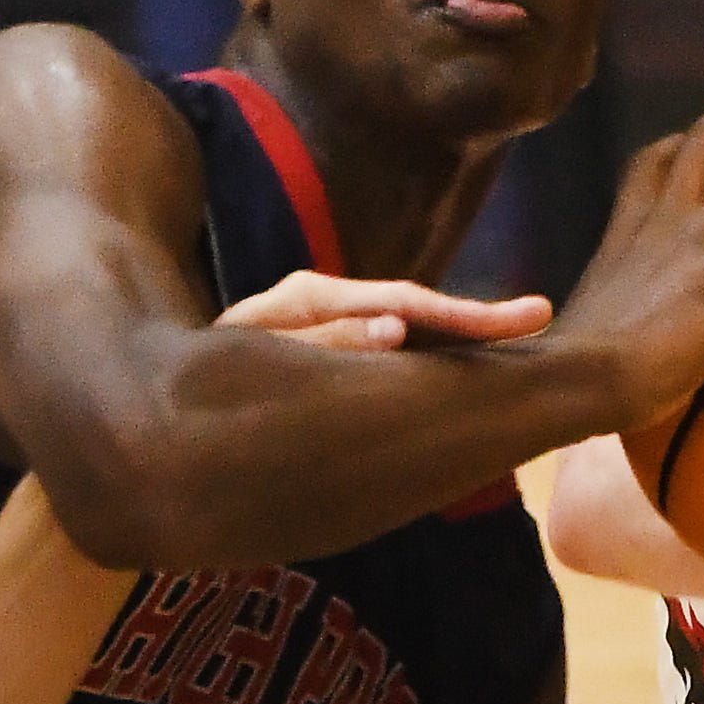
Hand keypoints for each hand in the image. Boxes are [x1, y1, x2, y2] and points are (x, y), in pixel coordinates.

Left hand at [218, 271, 553, 352]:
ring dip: (460, 337)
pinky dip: (433, 357)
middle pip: (414, 308)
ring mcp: (332, 332)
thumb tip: (395, 331)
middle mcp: (328, 307)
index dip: (460, 313)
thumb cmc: (202, 374)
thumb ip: (324, 341)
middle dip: (475, 318)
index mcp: (310, 298)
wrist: (166, 404)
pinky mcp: (333, 358)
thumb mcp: (254, 353)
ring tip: (522, 333)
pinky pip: (391, 356)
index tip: (520, 319)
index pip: (399, 301)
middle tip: (538, 317)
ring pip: (408, 331)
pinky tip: (472, 368)